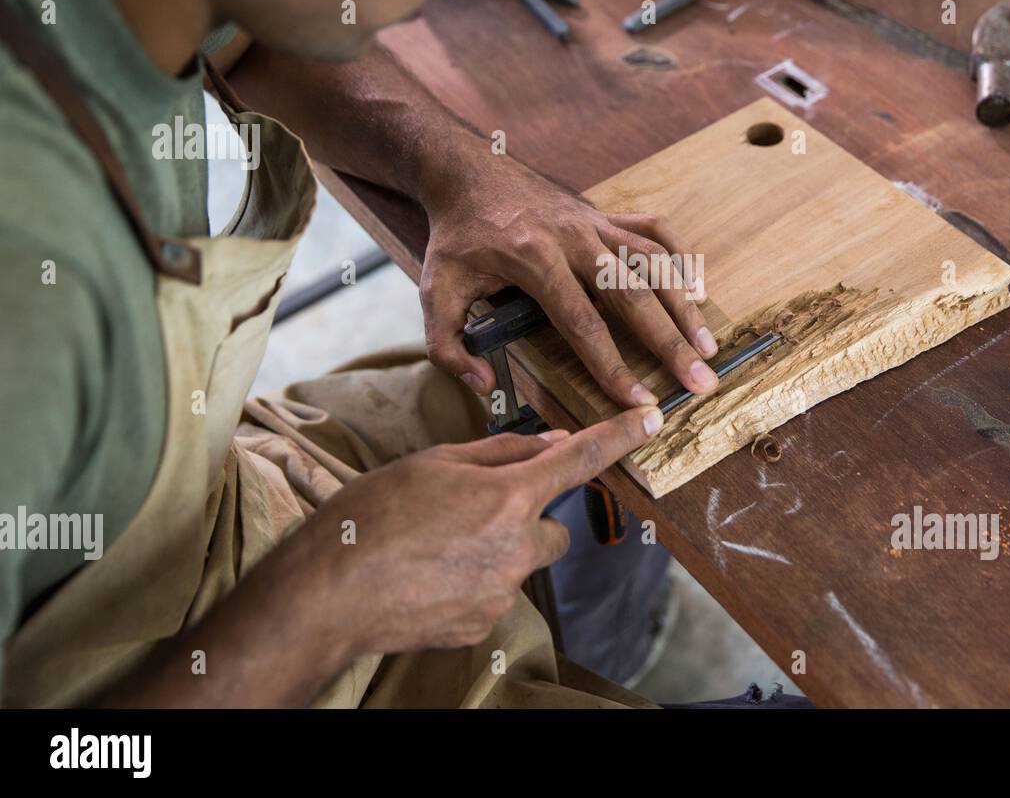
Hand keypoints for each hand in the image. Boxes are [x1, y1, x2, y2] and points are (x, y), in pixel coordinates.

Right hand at [311, 406, 661, 655]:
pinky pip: (493, 593)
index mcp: (506, 497)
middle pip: (551, 527)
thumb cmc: (370, 518)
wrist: (326, 596)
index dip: (618, 436)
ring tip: (435, 547)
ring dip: (493, 551)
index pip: (578, 459)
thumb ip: (500, 452)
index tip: (649, 419)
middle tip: (470, 512)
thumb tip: (550, 441)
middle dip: (526, 518)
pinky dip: (471, 582)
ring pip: (519, 561)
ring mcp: (501, 592)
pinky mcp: (483, 626)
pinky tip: (429, 576)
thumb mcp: (433, 462)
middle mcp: (516, 548)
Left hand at [418, 154, 719, 406]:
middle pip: (634, 296)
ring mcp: (595, 222)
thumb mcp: (435, 290)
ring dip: (684, 306)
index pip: (583, 324)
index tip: (639, 403)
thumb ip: (450, 346)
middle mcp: (574, 238)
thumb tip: (485, 386)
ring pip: (653, 263)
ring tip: (708, 347)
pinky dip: (679, 258)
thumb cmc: (456, 237)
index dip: (613, 368)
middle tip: (700, 383)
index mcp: (534, 260)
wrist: (469, 171)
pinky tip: (697, 290)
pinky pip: (654, 230)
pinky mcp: (605, 213)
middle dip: (671, 344)